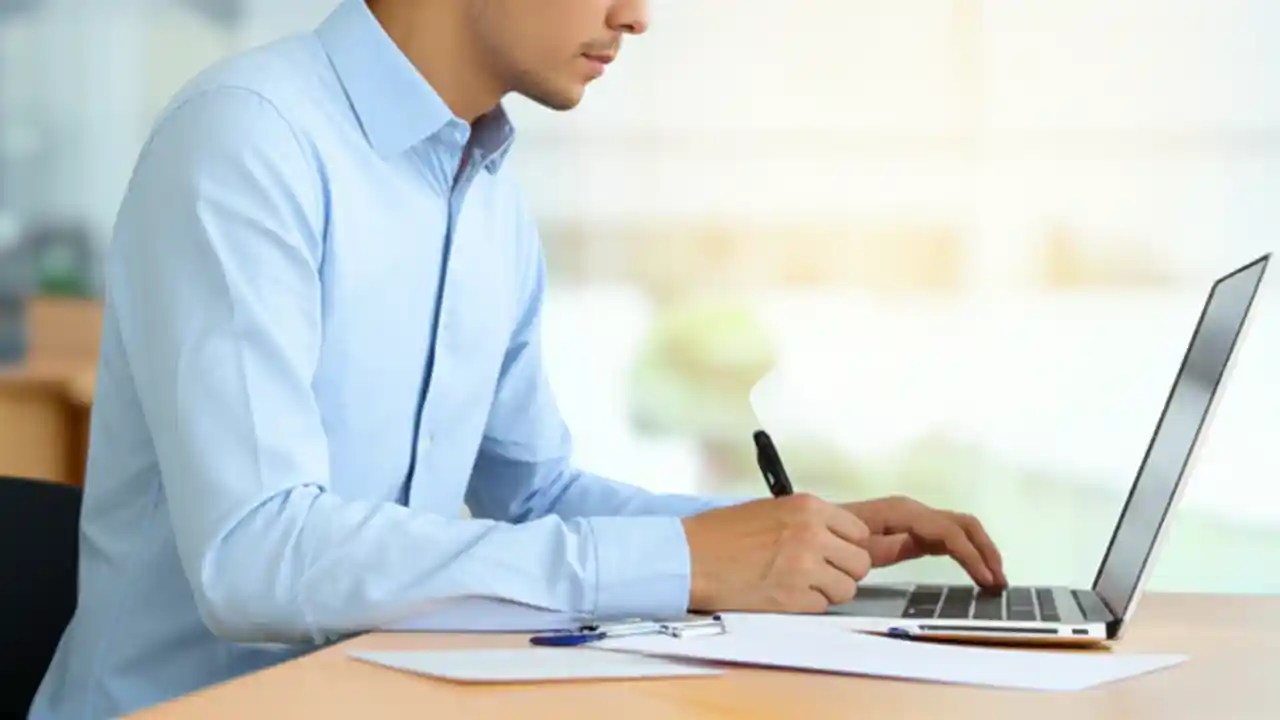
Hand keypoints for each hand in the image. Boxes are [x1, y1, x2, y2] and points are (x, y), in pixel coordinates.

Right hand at [682, 494, 872, 613]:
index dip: (847, 546)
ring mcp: (804, 567)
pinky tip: (784, 593)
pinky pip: (822, 607)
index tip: (836, 552)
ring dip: (827, 590)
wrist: (689, 557)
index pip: (858, 532)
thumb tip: (838, 539)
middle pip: (859, 563)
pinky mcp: (793, 597)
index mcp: (807, 508)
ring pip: (847, 589)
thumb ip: (809, 521)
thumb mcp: (772, 510)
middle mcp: (812, 535)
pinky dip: (807, 604)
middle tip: (820, 572)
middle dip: (842, 571)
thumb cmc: (720, 534)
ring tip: (800, 584)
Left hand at [841, 496, 1006, 587]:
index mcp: (903, 513)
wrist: (810, 527)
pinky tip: (975, 571)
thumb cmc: (829, 537)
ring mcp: (915, 520)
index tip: (986, 580)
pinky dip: (967, 552)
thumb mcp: (852, 546)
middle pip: (963, 524)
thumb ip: (881, 550)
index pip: (948, 532)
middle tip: (999, 582)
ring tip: (995, 580)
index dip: (971, 555)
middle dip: (985, 550)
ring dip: (981, 550)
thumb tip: (915, 551)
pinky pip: (947, 537)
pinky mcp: (913, 531)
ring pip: (960, 528)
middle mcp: (914, 511)